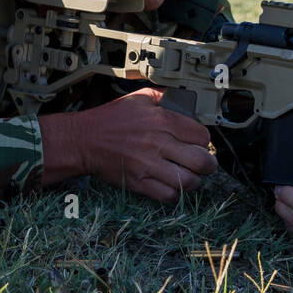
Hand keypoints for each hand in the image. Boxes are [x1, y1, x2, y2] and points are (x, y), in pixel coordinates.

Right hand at [40, 87, 216, 201]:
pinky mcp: (139, 182)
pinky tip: (170, 185)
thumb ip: (164, 96)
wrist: (84, 139)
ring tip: (187, 176)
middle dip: (208, 165)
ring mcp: (148, 165)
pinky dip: (174, 193)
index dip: (204, 141)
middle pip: (202, 161)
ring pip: (188, 182)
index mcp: (162, 120)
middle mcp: (158, 143)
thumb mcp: (138, 97)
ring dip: (192, 181)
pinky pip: (168, 195)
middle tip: (204, 165)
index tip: (198, 143)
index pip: (202, 136)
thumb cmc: (110, 119)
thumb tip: (184, 100)